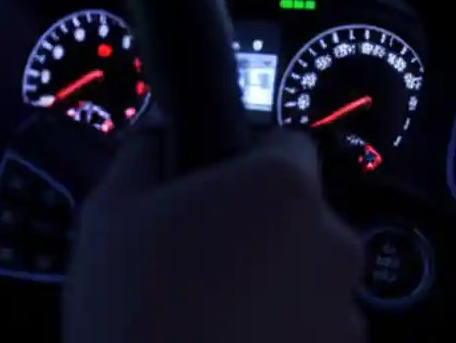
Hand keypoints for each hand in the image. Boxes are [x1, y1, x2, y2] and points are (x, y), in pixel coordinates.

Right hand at [62, 128, 364, 342]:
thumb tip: (159, 133)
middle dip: (258, 228)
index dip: (245, 158)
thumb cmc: (130, 303)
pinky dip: (282, 332)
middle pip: (300, 215)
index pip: (285, 142)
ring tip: (210, 311)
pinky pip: (312, 330)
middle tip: (198, 256)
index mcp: (281, 188)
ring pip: (307, 276)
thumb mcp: (109, 211)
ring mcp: (345, 312)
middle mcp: (333, 242)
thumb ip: (144, 155)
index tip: (210, 187)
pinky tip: (230, 340)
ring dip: (274, 284)